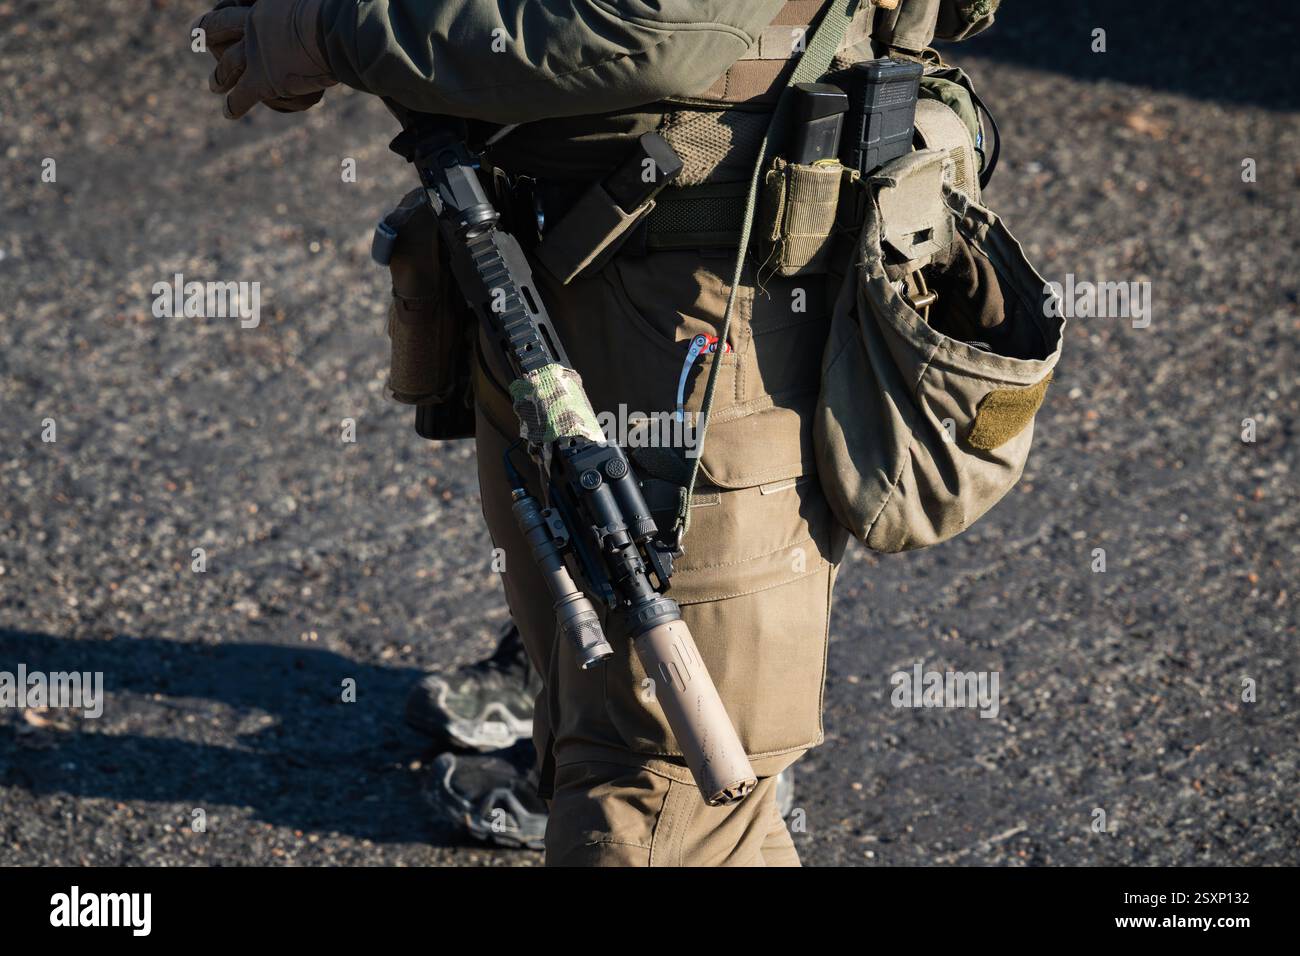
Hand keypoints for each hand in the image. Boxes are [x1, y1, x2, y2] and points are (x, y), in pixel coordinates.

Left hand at [193, 0, 335, 118]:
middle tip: (198, 36)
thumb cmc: (334, 11)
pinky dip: (234, 105)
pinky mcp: (262, 79)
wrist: (333, 30)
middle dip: (208, 33)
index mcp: (265, 2)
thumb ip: (306, 7)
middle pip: (220, 26)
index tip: (231, 5)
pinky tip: (228, 112)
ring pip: (228, 65)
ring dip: (220, 76)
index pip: (239, 3)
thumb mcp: (315, 2)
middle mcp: (252, 23)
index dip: (232, 6)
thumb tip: (313, 15)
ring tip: (214, 86)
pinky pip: (243, 95)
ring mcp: (254, 52)